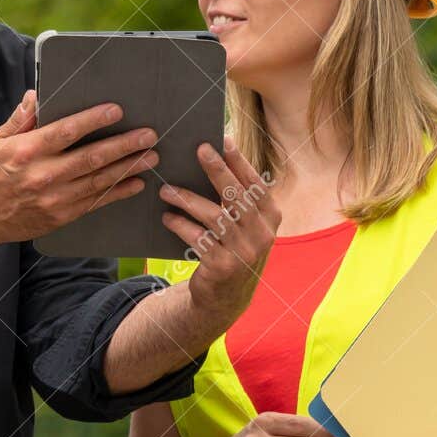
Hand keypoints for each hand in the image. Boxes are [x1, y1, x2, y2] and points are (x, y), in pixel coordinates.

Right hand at [0, 91, 159, 245]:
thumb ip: (22, 118)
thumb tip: (37, 94)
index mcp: (27, 151)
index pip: (67, 131)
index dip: (93, 120)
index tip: (116, 110)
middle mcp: (42, 176)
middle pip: (91, 158)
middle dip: (124, 146)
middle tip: (148, 136)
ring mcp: (53, 199)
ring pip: (98, 181)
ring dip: (128, 168)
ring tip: (150, 157)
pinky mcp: (59, 217)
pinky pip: (95, 203)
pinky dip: (118, 193)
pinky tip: (135, 183)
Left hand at [159, 134, 280, 338]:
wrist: (226, 296)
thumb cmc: (232, 247)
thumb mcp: (244, 224)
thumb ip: (236, 197)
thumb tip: (214, 155)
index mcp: (271, 218)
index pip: (256, 184)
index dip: (240, 161)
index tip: (223, 139)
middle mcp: (263, 234)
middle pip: (237, 195)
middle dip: (217, 169)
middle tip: (199, 149)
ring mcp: (245, 252)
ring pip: (215, 216)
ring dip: (187, 199)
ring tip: (166, 189)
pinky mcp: (223, 268)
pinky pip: (199, 239)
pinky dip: (181, 226)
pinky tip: (167, 217)